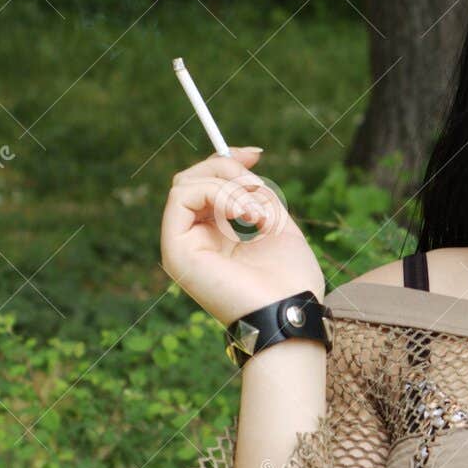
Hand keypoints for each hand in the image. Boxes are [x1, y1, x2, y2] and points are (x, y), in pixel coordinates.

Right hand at [159, 146, 325, 325]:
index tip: (256, 154)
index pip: (207, 186)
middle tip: (258, 184)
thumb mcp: (279, 224)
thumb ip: (258, 195)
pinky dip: (218, 194)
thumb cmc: (292, 281)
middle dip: (227, 168)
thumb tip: (244, 161)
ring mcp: (183, 245)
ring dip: (230, 187)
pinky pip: (182, 195)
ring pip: (186, 183)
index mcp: (219, 237)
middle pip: (191, 178)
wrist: (291, 313)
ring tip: (258, 215)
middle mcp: (196, 240)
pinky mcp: (175, 249)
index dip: (228, 162)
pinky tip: (245, 217)